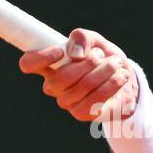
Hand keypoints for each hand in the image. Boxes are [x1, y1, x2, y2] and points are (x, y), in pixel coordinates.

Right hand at [18, 28, 138, 122]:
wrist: (124, 76)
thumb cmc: (103, 57)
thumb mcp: (94, 40)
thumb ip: (82, 38)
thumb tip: (76, 54)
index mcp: (50, 65)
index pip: (28, 63)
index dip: (40, 58)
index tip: (61, 52)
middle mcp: (54, 86)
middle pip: (60, 79)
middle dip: (87, 64)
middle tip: (101, 55)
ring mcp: (67, 102)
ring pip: (80, 89)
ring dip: (103, 73)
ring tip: (116, 63)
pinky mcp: (83, 113)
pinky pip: (94, 102)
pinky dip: (110, 86)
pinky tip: (119, 78)